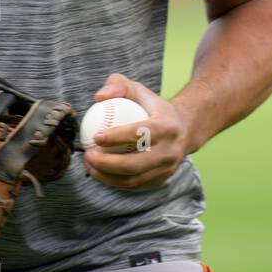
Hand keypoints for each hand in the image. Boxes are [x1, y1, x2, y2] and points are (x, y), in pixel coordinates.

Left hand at [83, 74, 191, 190]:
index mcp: (167, 127)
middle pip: (134, 164)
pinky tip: (98, 172)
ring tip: (89, 165)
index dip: (116, 137)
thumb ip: (118, 85)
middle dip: (106, 164)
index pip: (140, 134)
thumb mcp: (138, 90)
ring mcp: (166, 169)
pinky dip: (113, 181)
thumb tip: (99, 97)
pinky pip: (133, 185)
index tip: (95, 136)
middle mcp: (169, 151)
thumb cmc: (153, 107)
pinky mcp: (160, 181)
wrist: (183, 129)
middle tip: (88, 155)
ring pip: (132, 180)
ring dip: (106, 176)